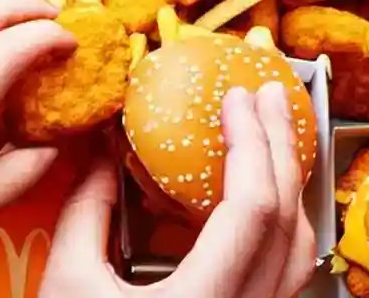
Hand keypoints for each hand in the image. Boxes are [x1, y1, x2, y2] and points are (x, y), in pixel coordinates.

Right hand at [41, 83, 315, 297]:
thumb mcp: (67, 284)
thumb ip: (88, 210)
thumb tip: (102, 147)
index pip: (253, 209)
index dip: (252, 144)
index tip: (234, 97)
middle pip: (291, 221)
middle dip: (281, 145)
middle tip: (265, 91)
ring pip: (301, 249)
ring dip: (290, 181)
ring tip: (271, 131)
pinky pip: (287, 271)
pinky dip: (282, 221)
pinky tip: (263, 192)